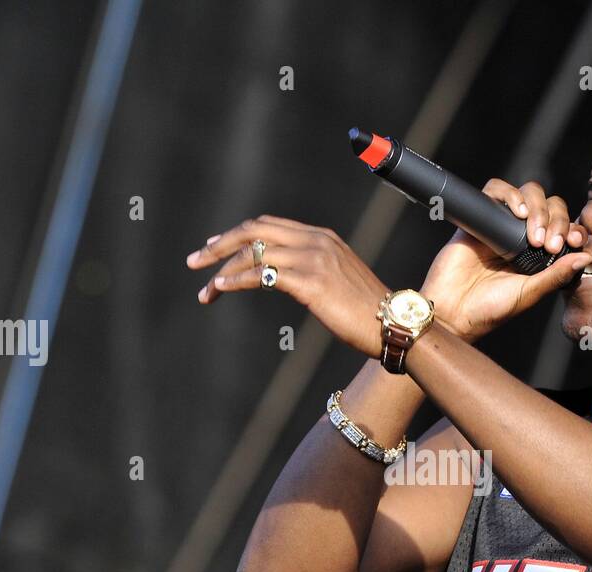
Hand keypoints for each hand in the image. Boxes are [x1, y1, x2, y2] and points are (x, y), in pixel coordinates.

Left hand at [186, 215, 388, 358]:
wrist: (396, 324)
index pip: (269, 225)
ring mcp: (314, 259)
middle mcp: (316, 241)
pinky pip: (264, 275)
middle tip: (196, 261)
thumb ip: (313, 270)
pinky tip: (222, 288)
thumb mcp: (339, 280)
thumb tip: (285, 278)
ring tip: (205, 291)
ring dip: (223, 271)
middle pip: (255, 231)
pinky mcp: (311, 282)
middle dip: (220, 245)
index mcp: (322, 237)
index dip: (237, 235)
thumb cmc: (368, 312)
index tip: (214, 248)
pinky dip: (237, 280)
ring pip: (255, 254)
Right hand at [421, 179, 591, 342]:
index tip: (573, 241)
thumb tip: (587, 257)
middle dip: (556, 219)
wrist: (453, 311)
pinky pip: (495, 190)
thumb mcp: (530, 293)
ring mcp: (501, 225)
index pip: (563, 227)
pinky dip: (510, 193)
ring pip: (528, 193)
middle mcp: (521, 236)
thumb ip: (556, 275)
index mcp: (538, 255)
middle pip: (549, 206)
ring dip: (538, 207)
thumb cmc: (489, 310)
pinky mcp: (480, 218)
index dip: (572, 228)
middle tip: (548, 244)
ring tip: (532, 233)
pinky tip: (517, 212)